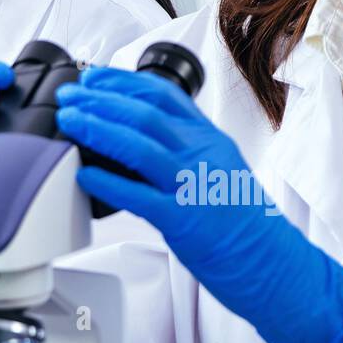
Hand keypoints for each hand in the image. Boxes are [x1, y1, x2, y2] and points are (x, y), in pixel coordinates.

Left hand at [56, 66, 342, 342]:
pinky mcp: (185, 220)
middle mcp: (202, 153)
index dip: (121, 81)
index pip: (162, 93)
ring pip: (139, 145)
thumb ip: (181, 147)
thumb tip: (132, 134)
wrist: (275, 265)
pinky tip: (83, 174)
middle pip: (144, 113)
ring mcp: (194, 184)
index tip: (91, 78)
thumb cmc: (240, 220)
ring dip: (97, 128)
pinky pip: (138, 196)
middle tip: (68, 96)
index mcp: (209, 137)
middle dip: (98, 100)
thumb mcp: (216, 167)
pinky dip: (107, 181)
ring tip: (68, 122)